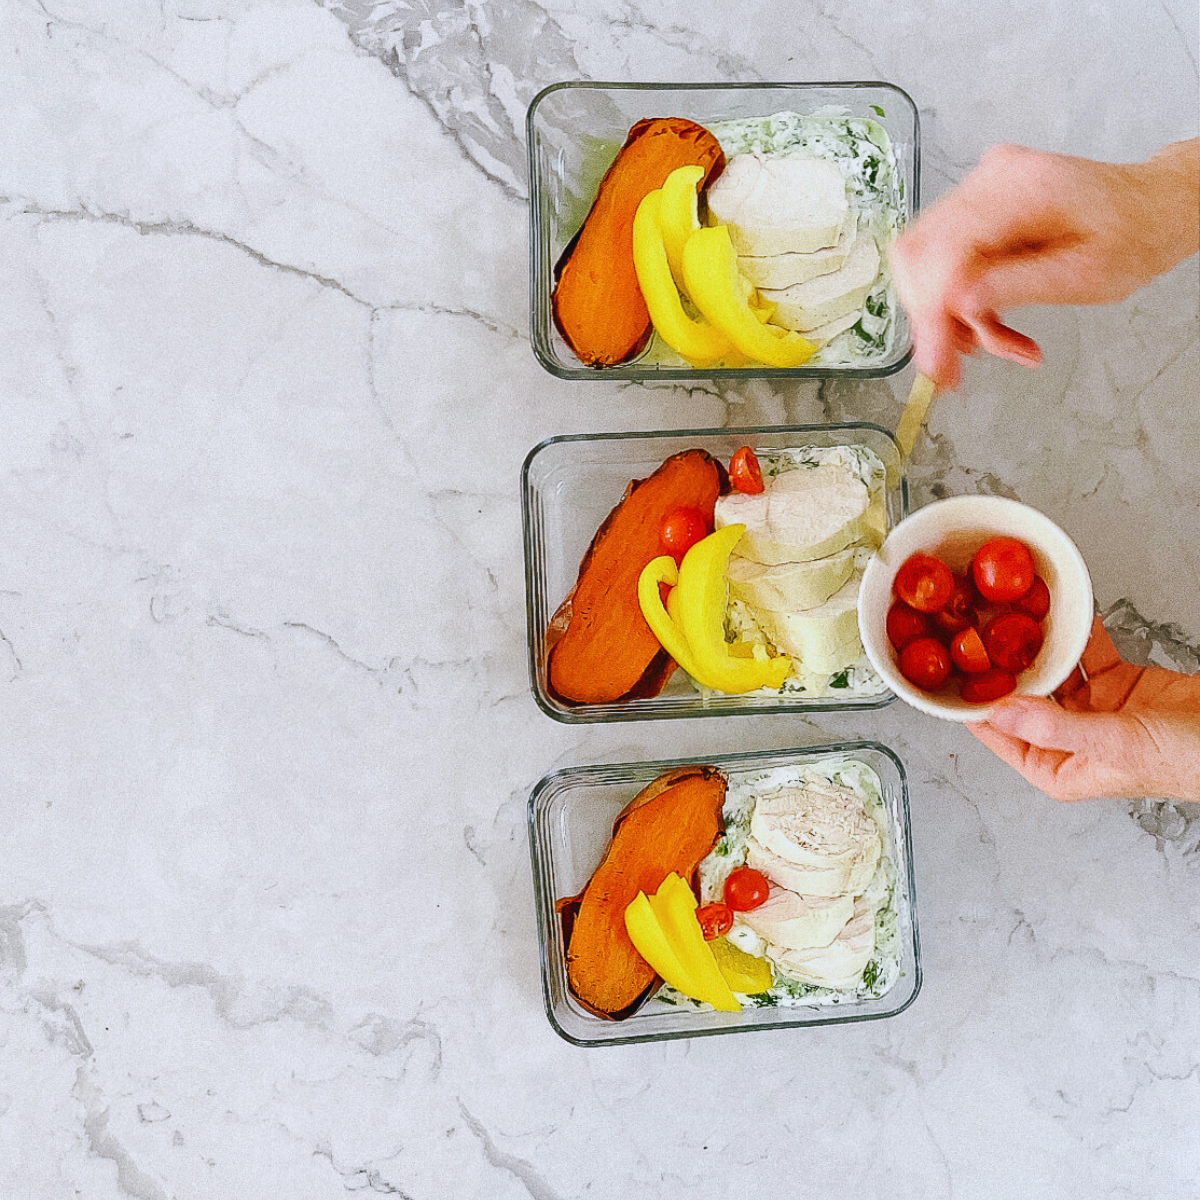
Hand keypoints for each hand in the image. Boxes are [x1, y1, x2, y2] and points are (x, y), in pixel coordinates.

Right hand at [889, 139, 1199, 388]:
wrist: (1147, 209)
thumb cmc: (1132, 238)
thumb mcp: (1086, 276)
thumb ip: (1018, 286)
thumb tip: (958, 303)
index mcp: (1024, 190)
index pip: (946, 251)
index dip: (932, 313)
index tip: (935, 364)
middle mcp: (991, 181)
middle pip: (920, 254)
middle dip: (932, 319)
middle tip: (953, 366)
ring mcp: (978, 190)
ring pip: (922, 261)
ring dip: (943, 314)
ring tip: (987, 339)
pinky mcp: (973, 207)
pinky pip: (938, 257)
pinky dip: (953, 300)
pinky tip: (985, 319)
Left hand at [968, 617, 1199, 801]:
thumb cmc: (1189, 762)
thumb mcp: (1114, 742)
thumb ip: (1056, 725)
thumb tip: (1003, 709)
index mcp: (1058, 768)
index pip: (1000, 734)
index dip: (975, 703)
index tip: (952, 671)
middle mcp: (1069, 739)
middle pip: (1022, 698)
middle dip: (1002, 667)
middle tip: (975, 631)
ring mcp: (1094, 710)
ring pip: (1054, 671)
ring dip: (1037, 646)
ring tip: (1011, 615)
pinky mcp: (1120, 684)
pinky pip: (1089, 653)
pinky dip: (1079, 634)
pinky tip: (1063, 614)